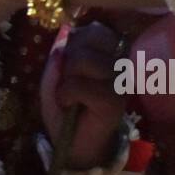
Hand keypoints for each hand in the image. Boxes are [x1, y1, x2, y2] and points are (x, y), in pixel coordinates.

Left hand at [40, 22, 127, 168]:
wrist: (75, 145)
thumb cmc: (66, 108)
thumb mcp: (54, 78)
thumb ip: (58, 58)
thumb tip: (62, 46)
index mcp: (110, 54)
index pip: (95, 29)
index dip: (76, 42)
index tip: (70, 62)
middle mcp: (120, 64)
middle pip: (90, 38)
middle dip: (70, 58)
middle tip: (69, 80)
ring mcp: (120, 82)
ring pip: (84, 59)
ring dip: (66, 78)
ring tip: (68, 93)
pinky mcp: (115, 102)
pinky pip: (82, 85)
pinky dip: (67, 94)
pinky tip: (69, 104)